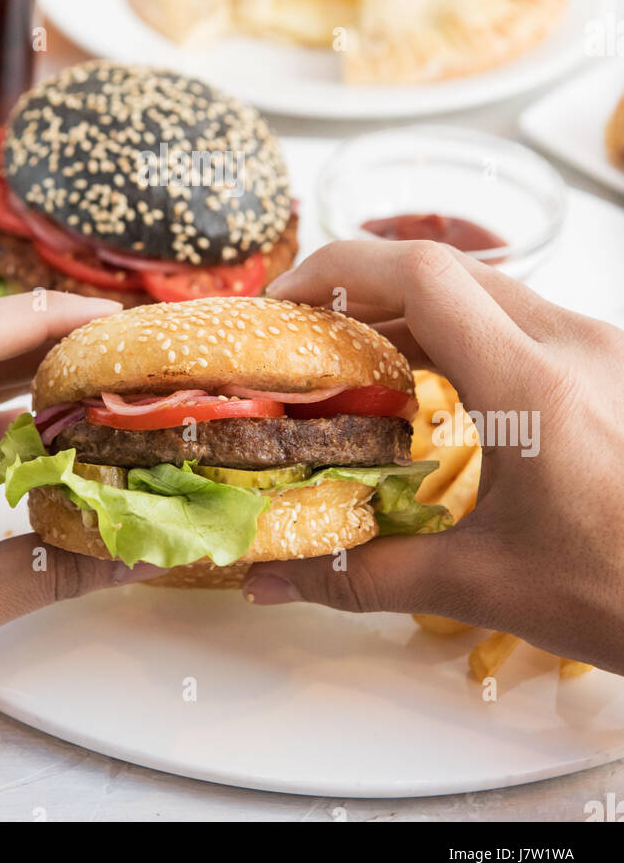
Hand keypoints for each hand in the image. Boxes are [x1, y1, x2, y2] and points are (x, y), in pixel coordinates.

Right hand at [245, 241, 623, 676]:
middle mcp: (574, 345)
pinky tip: (441, 390)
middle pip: (447, 271)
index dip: (338, 271)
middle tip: (308, 337)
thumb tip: (274, 578)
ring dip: (414, 312)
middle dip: (363, 291)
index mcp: (535, 386)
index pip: (424, 276)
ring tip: (360, 366)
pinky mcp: (616, 365)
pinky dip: (464, 334)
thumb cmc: (623, 592)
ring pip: (489, 291)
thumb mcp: (487, 584)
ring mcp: (604, 348)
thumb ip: (367, 575)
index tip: (283, 304)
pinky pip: (524, 320)